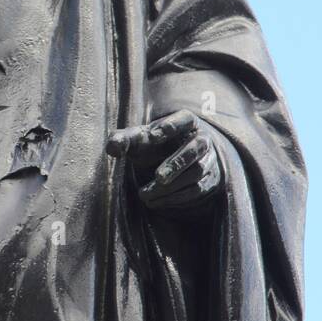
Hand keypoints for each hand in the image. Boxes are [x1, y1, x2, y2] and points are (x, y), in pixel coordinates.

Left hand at [106, 110, 222, 211]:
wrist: (177, 162)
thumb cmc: (155, 145)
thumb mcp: (140, 139)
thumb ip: (124, 139)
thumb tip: (112, 146)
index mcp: (186, 122)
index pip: (184, 119)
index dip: (171, 126)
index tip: (152, 136)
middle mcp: (202, 140)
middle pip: (194, 150)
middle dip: (176, 163)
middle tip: (158, 177)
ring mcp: (208, 161)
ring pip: (196, 173)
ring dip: (171, 186)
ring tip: (144, 194)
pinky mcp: (209, 181)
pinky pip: (196, 190)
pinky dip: (175, 198)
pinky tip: (154, 202)